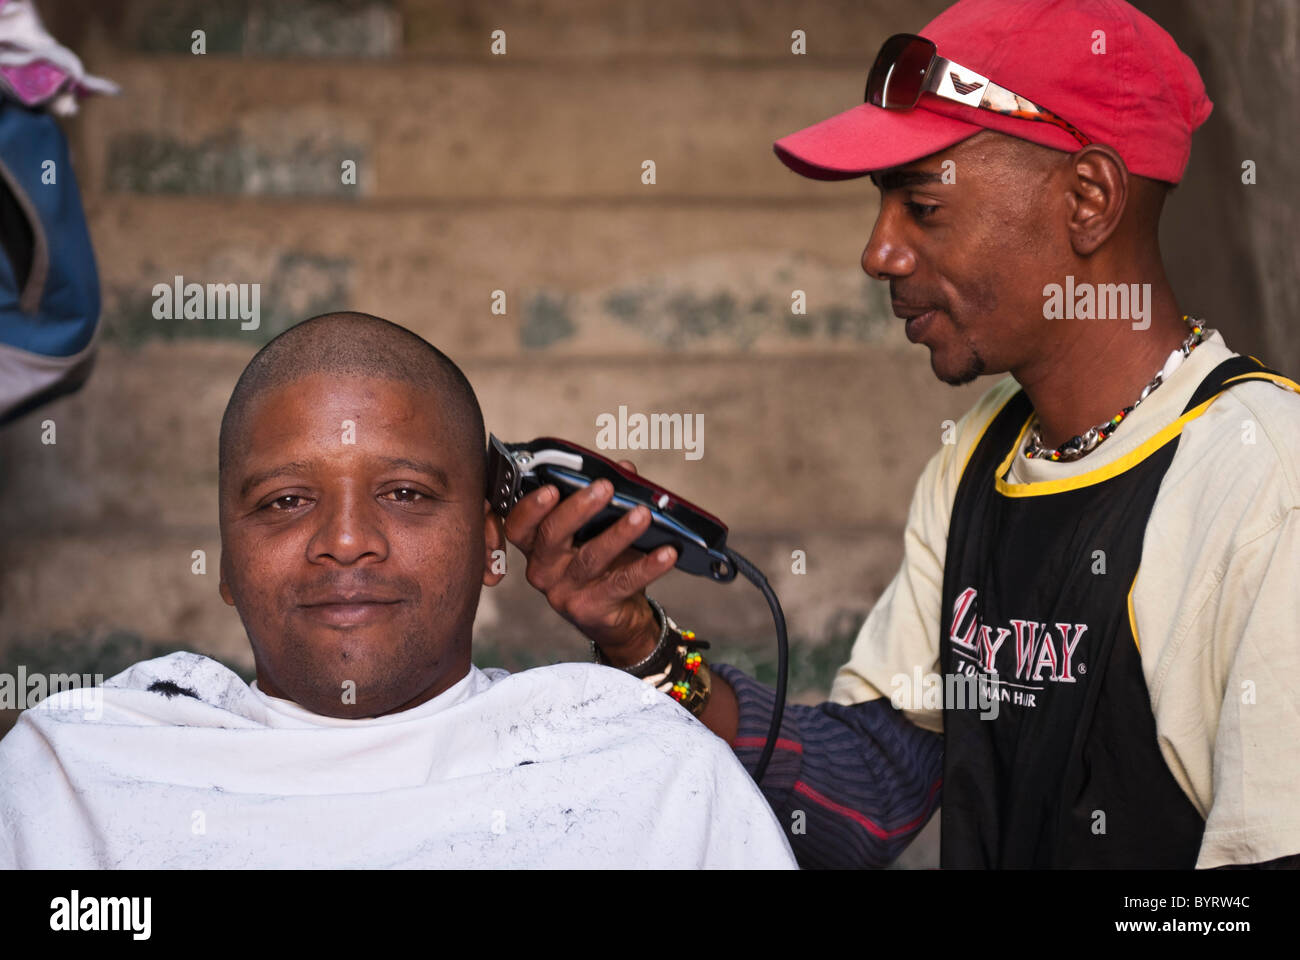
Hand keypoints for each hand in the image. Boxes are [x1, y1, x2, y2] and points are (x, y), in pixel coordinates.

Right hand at [502, 459, 678, 665]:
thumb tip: (625, 469)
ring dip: (619, 534)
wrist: (616, 620)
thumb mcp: (598, 533)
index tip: (551, 488)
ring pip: (590, 558)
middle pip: (551, 536)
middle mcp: (543, 570)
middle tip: (605, 487)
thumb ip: (608, 499)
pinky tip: (666, 552)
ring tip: (642, 514)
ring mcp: (564, 593)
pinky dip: (647, 566)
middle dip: (578, 508)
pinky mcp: (591, 609)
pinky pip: (621, 583)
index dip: (530, 507)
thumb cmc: (603, 568)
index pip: (519, 526)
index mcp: (537, 547)